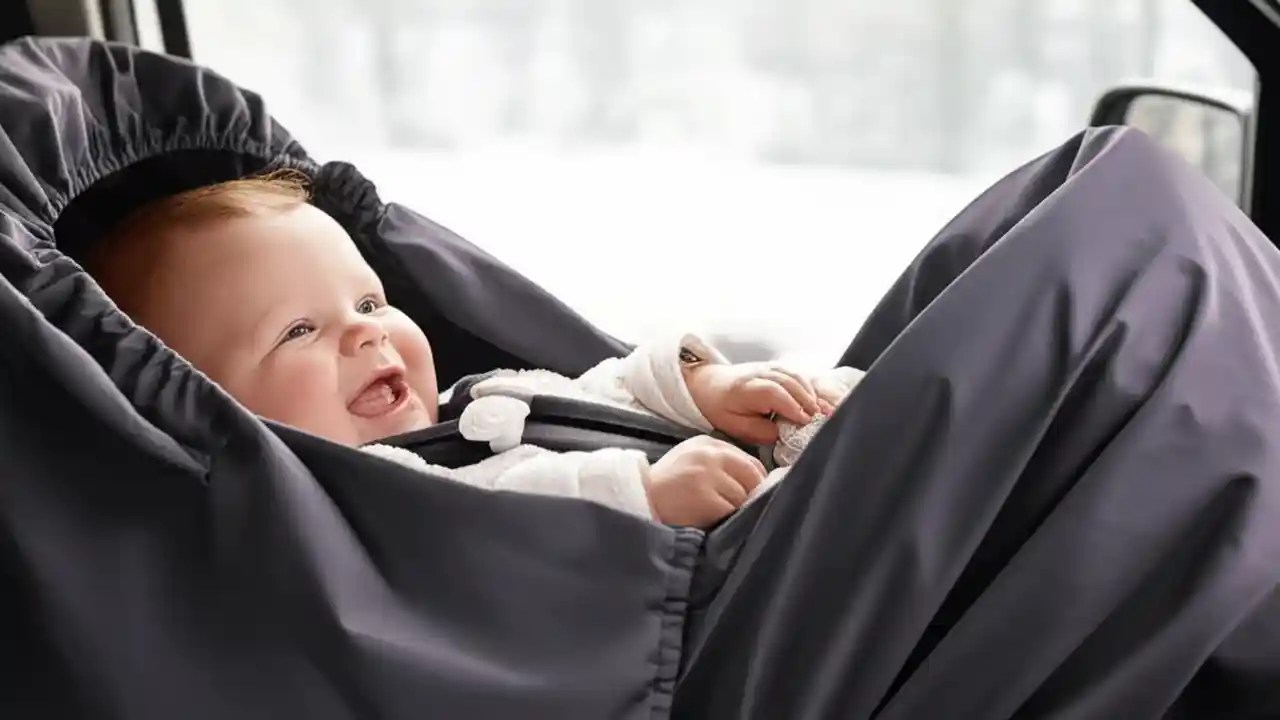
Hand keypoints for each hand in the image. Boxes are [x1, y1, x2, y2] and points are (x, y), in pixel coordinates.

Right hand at [646, 436, 766, 527]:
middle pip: (752, 477)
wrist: (638, 500)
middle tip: (743, 511)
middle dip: (751, 497)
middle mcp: (709, 454)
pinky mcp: (704, 496)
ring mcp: (706, 474)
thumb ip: (721, 465)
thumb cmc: (667, 487)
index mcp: (708, 444)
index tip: (754, 497)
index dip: (757, 482)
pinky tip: (713, 522)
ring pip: (743, 496)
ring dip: (737, 511)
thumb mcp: (692, 462)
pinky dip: (726, 520)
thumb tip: (759, 483)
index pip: (750, 462)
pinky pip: (730, 511)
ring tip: (721, 516)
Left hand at [685, 362, 833, 443]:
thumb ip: (761, 431)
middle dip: (809, 401)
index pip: (774, 393)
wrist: (708, 383)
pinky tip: (819, 399)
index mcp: (746, 388)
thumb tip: (785, 432)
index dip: (792, 406)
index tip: (806, 421)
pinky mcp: (775, 366)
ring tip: (827, 410)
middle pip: (790, 382)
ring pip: (796, 376)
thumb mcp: (736, 426)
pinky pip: (797, 373)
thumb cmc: (721, 408)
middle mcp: (759, 373)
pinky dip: (811, 386)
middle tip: (825, 418)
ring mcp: (769, 367)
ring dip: (813, 393)